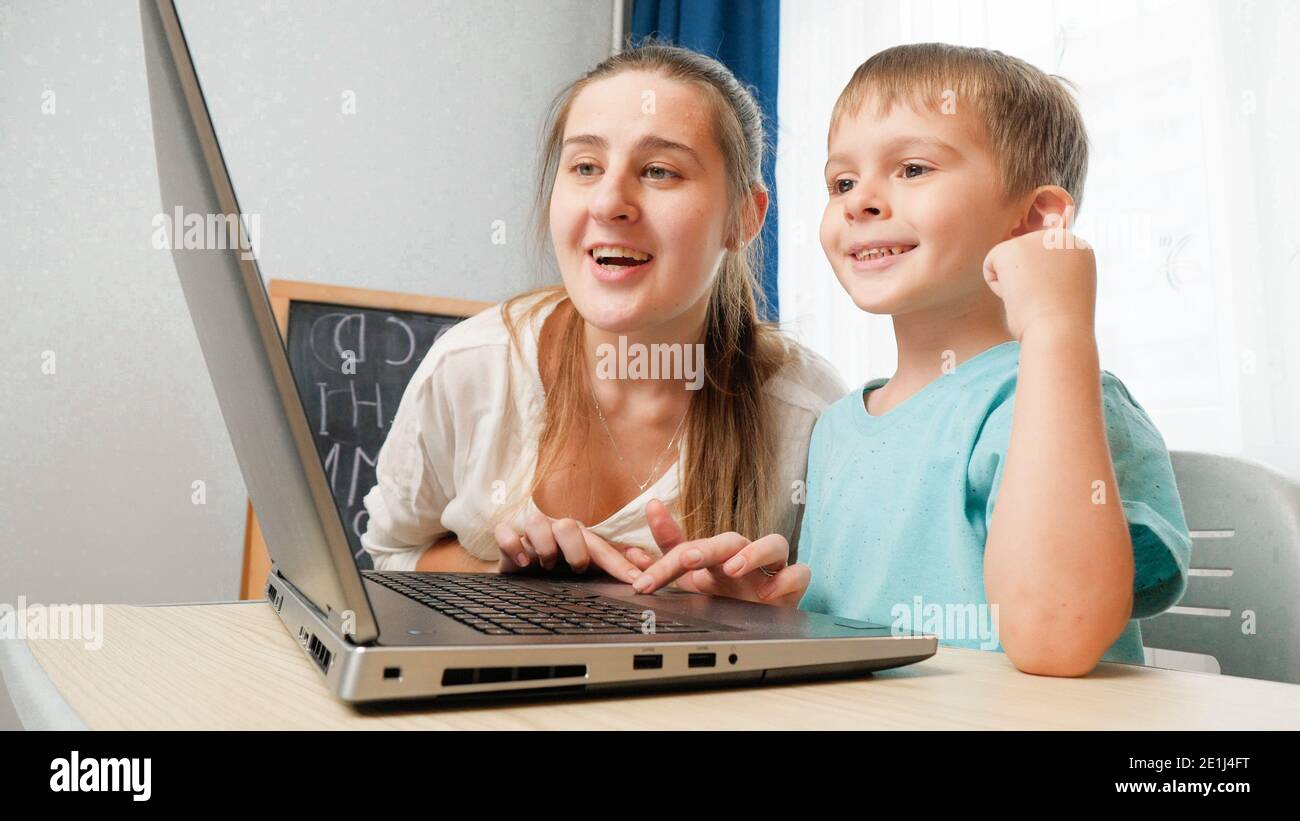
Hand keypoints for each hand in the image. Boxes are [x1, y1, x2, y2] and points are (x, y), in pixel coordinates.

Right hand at [493, 510, 645, 583]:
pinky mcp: (507, 538)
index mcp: (579, 537)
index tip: (634, 582)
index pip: (602, 547)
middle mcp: (556, 530)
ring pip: (537, 522)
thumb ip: (616, 562)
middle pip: (570, 525)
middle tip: (576, 569)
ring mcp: (530, 533)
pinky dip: (512, 545)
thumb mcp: (588, 566)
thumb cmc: (559, 566)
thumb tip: (647, 563)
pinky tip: (521, 562)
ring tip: (546, 565)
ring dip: (545, 546)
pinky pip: (505, 531)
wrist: (519, 569)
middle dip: (576, 550)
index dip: (619, 564)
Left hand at [629, 499, 809, 606]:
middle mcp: (743, 556)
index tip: (639, 568)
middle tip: (688, 559)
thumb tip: (630, 553)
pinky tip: (767, 593)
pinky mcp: (792, 585)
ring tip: (732, 569)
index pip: (688, 545)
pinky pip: (798, 574)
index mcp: (715, 555)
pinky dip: (786, 580)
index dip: (663, 546)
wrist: (760, 622)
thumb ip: (663, 565)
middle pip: (729, 539)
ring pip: (774, 543)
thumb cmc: (726, 597)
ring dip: (753, 553)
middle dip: (708, 547)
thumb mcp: (690, 583)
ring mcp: (770, 569)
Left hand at [982, 207, 1095, 341]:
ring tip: (1034, 298)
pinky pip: (991, 264)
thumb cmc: (1061, 324)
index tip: (1057, 300)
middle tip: (1045, 300)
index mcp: (1079, 249)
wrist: (1059, 333)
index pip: (1044, 261)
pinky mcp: (1013, 247)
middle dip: (1028, 282)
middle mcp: (1062, 236)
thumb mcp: (1066, 290)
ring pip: (1008, 261)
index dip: (1044, 286)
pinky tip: (1018, 295)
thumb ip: (1054, 273)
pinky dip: (997, 286)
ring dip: (1014, 284)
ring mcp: (1038, 239)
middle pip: (1026, 258)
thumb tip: (1028, 270)